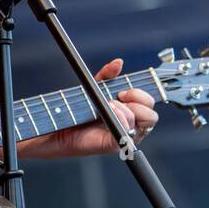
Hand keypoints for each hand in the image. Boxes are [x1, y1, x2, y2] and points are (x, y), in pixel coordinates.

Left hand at [22, 58, 158, 159]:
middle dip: (139, 99)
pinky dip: (122, 120)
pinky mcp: (114, 144)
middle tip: (119, 96)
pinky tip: (108, 113)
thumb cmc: (75, 109)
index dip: (141, 93)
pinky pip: (128, 133)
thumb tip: (118, 63)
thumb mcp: (93, 87)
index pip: (149, 102)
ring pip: (145, 122)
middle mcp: (130, 126)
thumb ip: (107, 75)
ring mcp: (124, 136)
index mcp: (129, 112)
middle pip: (152, 113)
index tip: (123, 89)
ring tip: (109, 105)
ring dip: (128, 109)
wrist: (56, 126)